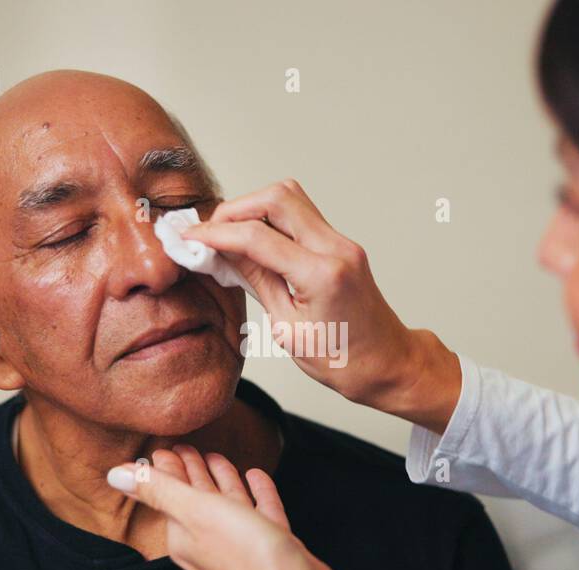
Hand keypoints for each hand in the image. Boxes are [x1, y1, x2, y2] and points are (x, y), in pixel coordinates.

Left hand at [107, 445, 366, 569]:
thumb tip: (115, 473)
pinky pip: (260, 513)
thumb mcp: (196, 512)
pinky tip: (257, 475)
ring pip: (229, 506)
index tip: (164, 447)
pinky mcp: (272, 547)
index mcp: (187, 538)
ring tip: (217, 456)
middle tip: (186, 445)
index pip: (169, 498)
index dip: (166, 472)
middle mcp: (212, 544)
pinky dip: (257, 493)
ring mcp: (244, 547)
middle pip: (197, 501)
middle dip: (191, 473)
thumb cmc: (246, 557)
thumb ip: (159, 491)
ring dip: (222, 481)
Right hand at [183, 180, 461, 432]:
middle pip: (278, 196)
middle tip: (209, 233)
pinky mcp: (342, 245)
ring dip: (254, 209)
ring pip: (291, 198)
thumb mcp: (288, 329)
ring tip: (229, 237)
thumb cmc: (344, 361)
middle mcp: (337, 249)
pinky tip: (253, 244)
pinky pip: (301, 216)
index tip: (190, 238)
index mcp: (322, 274)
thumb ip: (257, 282)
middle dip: (236, 209)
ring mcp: (343, 243)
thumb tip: (224, 253)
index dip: (217, 233)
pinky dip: (271, 220)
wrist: (388, 364)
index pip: (257, 236)